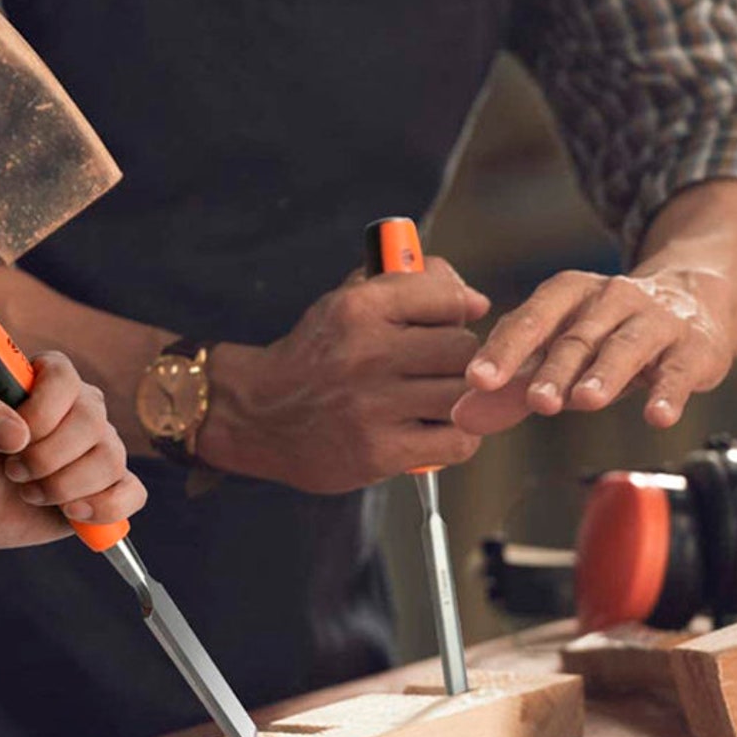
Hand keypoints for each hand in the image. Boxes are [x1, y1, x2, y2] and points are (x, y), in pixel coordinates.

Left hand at [0, 352, 145, 548]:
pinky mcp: (109, 486)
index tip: (10, 439)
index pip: (64, 378)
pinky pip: (132, 493)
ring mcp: (100, 447)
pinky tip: (69, 512)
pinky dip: (103, 508)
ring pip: (110, 461)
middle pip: (92, 423)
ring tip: (29, 492)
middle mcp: (82, 407)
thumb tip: (15, 432)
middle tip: (12, 471)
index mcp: (46, 378)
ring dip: (62, 488)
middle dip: (45, 458)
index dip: (41, 412)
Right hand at [201, 260, 489, 492]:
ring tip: (435, 400)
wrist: (259, 415)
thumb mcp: (349, 300)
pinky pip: (456, 443)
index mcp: (358, 307)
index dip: (455, 311)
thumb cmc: (317, 355)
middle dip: (458, 358)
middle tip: (435, 369)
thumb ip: (412, 283)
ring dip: (458, 400)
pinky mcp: (379, 453)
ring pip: (463, 396)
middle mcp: (366, 354)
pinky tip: (433, 430)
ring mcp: (372, 407)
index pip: (448, 298)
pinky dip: (456, 438)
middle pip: (463, 350)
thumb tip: (478, 303)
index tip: (442, 323)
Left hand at [452, 265, 733, 435]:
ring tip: (584, 400)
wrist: (692, 301)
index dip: (504, 349)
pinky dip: (669, 394)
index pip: (530, 319)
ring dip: (604, 373)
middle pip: (577, 336)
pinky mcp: (693, 349)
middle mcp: (610, 299)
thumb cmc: (606, 332)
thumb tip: (461, 418)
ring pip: (626, 347)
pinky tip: (658, 417)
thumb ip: (510, 388)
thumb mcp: (557, 352)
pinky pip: (679, 371)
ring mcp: (655, 321)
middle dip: (553, 369)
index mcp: (568, 295)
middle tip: (535, 401)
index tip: (478, 379)